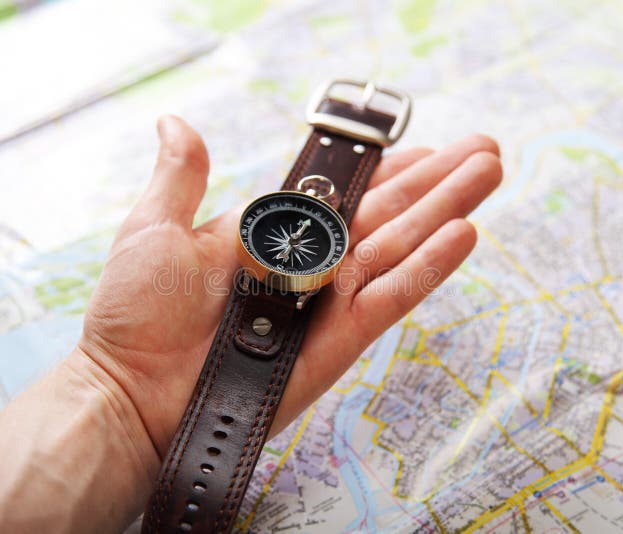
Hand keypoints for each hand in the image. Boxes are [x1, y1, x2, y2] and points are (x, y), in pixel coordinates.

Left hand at [78, 116, 501, 456]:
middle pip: (387, 214)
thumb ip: (181, 175)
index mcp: (274, 236)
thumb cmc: (137, 311)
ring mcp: (330, 301)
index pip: (345, 195)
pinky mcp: (342, 339)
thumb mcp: (156, 227)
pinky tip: (465, 233)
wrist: (133, 390)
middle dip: (436, 181)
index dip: (387, 170)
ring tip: (489, 172)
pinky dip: (429, 266)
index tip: (423, 147)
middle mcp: (311, 265)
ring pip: (401, 246)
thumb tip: (175, 121)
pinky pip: (393, 296)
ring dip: (447, 208)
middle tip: (483, 149)